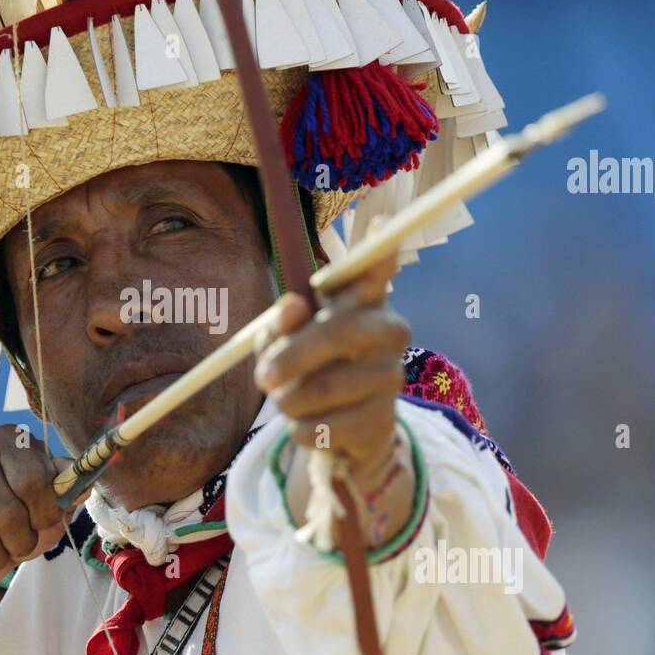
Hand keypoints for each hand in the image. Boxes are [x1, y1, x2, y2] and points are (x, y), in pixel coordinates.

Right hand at [0, 424, 88, 597]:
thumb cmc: (12, 523)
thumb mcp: (45, 507)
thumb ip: (65, 493)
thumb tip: (82, 485)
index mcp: (7, 439)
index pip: (33, 480)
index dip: (44, 516)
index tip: (42, 527)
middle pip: (7, 512)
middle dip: (20, 543)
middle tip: (18, 549)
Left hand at [252, 252, 408, 492]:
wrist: (340, 431)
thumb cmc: (309, 369)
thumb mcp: (283, 341)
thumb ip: (280, 321)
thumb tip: (293, 306)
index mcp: (363, 301)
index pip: (375, 269)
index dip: (377, 251)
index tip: (375, 223)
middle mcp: (388, 331)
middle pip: (342, 332)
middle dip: (294, 356)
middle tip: (263, 378)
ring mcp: (391, 376)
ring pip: (324, 387)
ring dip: (288, 400)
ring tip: (286, 401)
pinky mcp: (383, 420)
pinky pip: (325, 426)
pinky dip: (301, 429)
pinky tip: (309, 424)